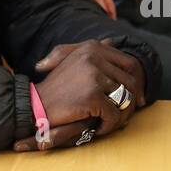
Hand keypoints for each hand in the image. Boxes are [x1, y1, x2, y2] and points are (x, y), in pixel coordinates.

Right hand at [12, 39, 146, 150]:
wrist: (34, 105)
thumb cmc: (54, 88)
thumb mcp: (70, 59)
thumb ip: (91, 51)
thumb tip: (112, 42)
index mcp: (92, 47)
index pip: (129, 63)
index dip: (136, 82)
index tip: (136, 98)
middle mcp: (94, 57)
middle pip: (131, 82)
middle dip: (131, 101)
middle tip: (125, 115)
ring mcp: (94, 76)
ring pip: (125, 99)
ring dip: (120, 115)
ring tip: (109, 122)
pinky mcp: (93, 95)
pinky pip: (114, 115)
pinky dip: (108, 126)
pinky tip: (98, 129)